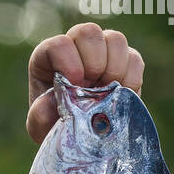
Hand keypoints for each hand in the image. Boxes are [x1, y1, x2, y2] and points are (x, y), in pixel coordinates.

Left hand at [26, 22, 144, 143]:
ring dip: (114, 69)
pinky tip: (119, 97)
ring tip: (106, 94)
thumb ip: (39, 115)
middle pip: (89, 33)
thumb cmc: (55, 127)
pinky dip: (130, 79)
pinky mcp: (125, 63)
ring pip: (115, 39)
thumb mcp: (41, 125)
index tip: (74, 85)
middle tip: (92, 90)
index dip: (68, 62)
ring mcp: (103, 53)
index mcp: (49, 59)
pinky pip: (134, 58)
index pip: (58, 44)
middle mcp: (76, 48)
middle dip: (94, 62)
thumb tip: (48, 103)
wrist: (80, 140)